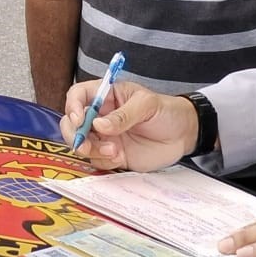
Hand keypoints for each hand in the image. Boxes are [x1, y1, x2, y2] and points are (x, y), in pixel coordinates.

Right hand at [61, 80, 196, 170]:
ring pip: (81, 144)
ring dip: (92, 150)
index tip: (80, 119)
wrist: (184, 134)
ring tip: (115, 151)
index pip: (78, 96)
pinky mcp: (113, 155)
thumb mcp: (147, 105)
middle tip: (86, 144)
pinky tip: (120, 157)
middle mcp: (100, 116)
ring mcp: (105, 136)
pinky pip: (97, 160)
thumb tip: (99, 124)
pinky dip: (104, 161)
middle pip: (71, 123)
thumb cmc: (166, 111)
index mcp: (106, 96)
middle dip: (74, 134)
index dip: (73, 106)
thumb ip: (123, 115)